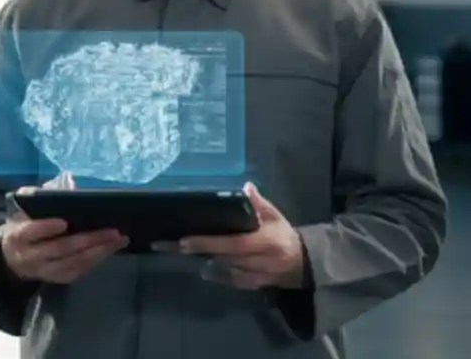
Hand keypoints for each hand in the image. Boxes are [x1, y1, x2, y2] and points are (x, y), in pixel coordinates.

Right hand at [0, 173, 128, 284]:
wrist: (13, 256)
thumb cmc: (24, 224)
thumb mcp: (24, 209)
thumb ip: (41, 196)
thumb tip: (70, 184)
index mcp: (18, 235)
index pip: (31, 232)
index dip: (46, 228)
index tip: (64, 222)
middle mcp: (30, 256)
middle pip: (60, 249)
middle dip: (87, 240)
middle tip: (112, 231)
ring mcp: (43, 271)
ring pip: (72, 263)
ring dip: (98, 252)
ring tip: (118, 239)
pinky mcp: (56, 279)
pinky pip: (78, 272)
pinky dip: (95, 261)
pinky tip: (110, 249)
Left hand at [168, 182, 306, 290]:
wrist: (302, 264)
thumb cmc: (284, 236)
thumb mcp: (275, 216)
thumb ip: (260, 204)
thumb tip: (246, 187)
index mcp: (262, 242)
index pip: (231, 243)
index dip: (208, 243)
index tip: (184, 241)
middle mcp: (255, 261)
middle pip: (220, 257)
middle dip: (195, 250)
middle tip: (168, 244)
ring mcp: (252, 275)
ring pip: (222, 268)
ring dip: (202, 259)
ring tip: (176, 250)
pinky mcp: (250, 285)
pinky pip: (229, 280)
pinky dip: (217, 275)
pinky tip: (204, 268)